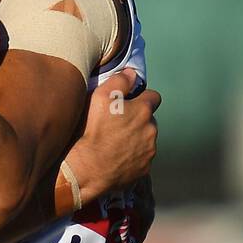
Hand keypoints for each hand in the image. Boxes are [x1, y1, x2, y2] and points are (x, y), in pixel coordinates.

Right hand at [65, 69, 159, 199]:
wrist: (89, 168)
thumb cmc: (94, 130)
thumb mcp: (101, 97)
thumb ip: (119, 81)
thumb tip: (132, 73)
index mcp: (144, 110)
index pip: (154, 97)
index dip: (141, 98)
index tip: (128, 103)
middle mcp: (152, 130)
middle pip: (149, 120)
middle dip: (138, 120)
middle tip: (117, 124)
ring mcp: (149, 151)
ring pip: (146, 140)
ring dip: (135, 139)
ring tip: (115, 142)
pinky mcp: (144, 169)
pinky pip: (141, 159)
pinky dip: (132, 157)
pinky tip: (116, 157)